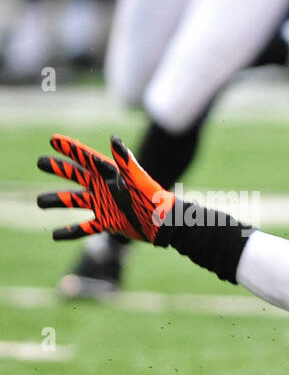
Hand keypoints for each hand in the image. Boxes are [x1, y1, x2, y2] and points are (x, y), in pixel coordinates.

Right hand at [36, 134, 173, 242]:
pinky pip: (84, 228)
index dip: (70, 149)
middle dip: (57, 169)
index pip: (85, 158)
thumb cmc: (153, 197)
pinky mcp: (107, 222)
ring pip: (73, 201)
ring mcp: (102, 205)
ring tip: (39, 201)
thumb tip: (114, 140)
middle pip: (74, 176)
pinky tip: (54, 235)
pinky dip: (70, 232)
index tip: (53, 139)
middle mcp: (102, 188)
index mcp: (109, 174)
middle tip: (40, 162)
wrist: (164, 222)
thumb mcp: (137, 177)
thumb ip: (125, 160)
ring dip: (56, 200)